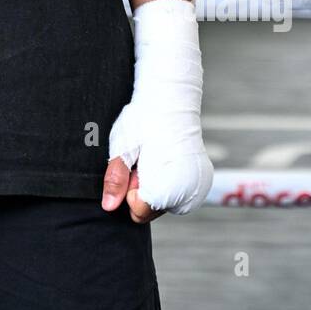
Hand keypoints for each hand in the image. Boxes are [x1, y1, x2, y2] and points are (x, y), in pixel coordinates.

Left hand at [101, 0, 214, 217]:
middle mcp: (192, 190)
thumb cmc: (144, 118)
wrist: (170, 98)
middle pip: (150, 211)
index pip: (139, 210)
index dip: (130, 189)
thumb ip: (116, 177)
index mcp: (172, 182)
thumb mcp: (123, 145)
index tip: (134, 165)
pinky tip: (163, 162)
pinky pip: (175, 197)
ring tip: (153, 158)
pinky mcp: (202, 183)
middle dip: (140, 189)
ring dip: (152, 187)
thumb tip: (108, 206)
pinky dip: (165, 185)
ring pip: (161, 205)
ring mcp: (199, 187)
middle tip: (142, 160)